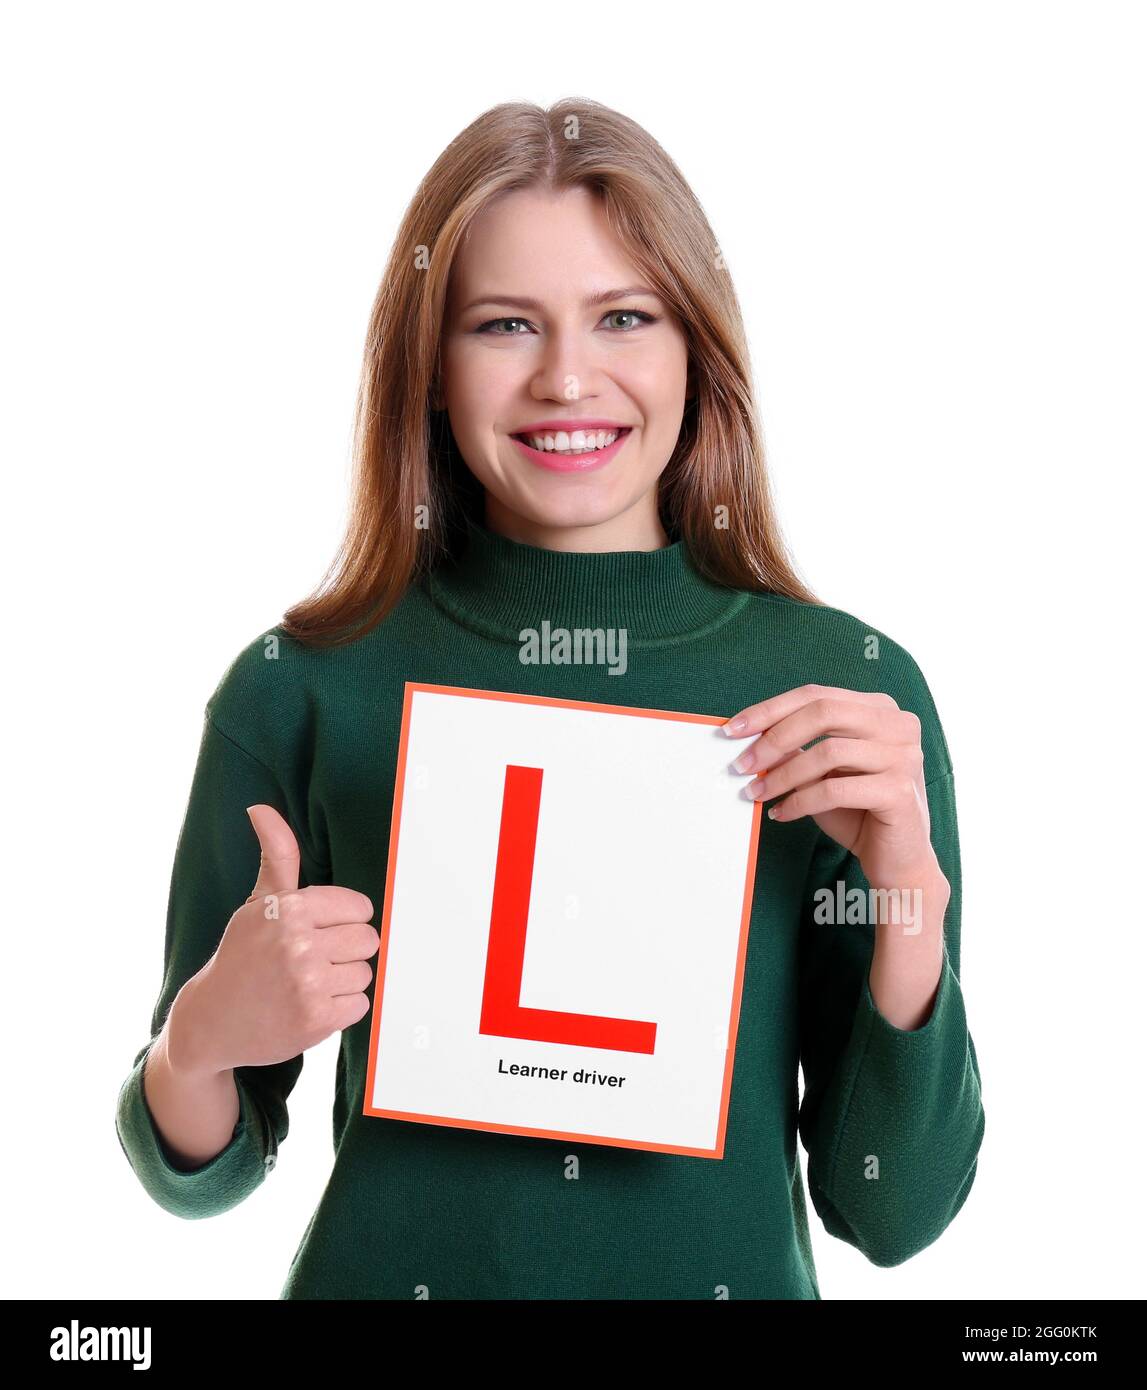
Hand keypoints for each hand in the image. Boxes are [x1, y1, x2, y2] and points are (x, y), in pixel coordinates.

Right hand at [168, 805, 379, 1075]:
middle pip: (368, 940)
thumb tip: (261, 808)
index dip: (342, 921)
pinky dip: (340, 1009)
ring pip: (365, 973)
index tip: (317, 932)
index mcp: (290, 909)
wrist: (212, 1020)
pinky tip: (310, 1006)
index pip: (360, 908)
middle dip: (345, 951)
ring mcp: (308, 984)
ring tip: (308, 985)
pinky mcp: (317, 1020)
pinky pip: (360, 1005)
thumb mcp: (258, 903)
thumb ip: (277, 855)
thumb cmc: (241, 956)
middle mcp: (299, 944)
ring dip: (342, 982)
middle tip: (312, 961)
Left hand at [724, 684, 942, 890]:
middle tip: (741, 764)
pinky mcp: (900, 791)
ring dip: (783, 775)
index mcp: (880, 709)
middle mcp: (899, 725)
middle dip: (774, 737)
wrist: (897, 860)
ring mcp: (904, 756)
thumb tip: (749, 735)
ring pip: (828, 752)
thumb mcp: (821, 773)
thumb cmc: (857, 811)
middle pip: (823, 712)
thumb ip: (796, 749)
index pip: (817, 695)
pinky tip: (782, 813)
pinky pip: (835, 789)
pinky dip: (800, 802)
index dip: (771, 709)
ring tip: (757, 792)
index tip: (734, 729)